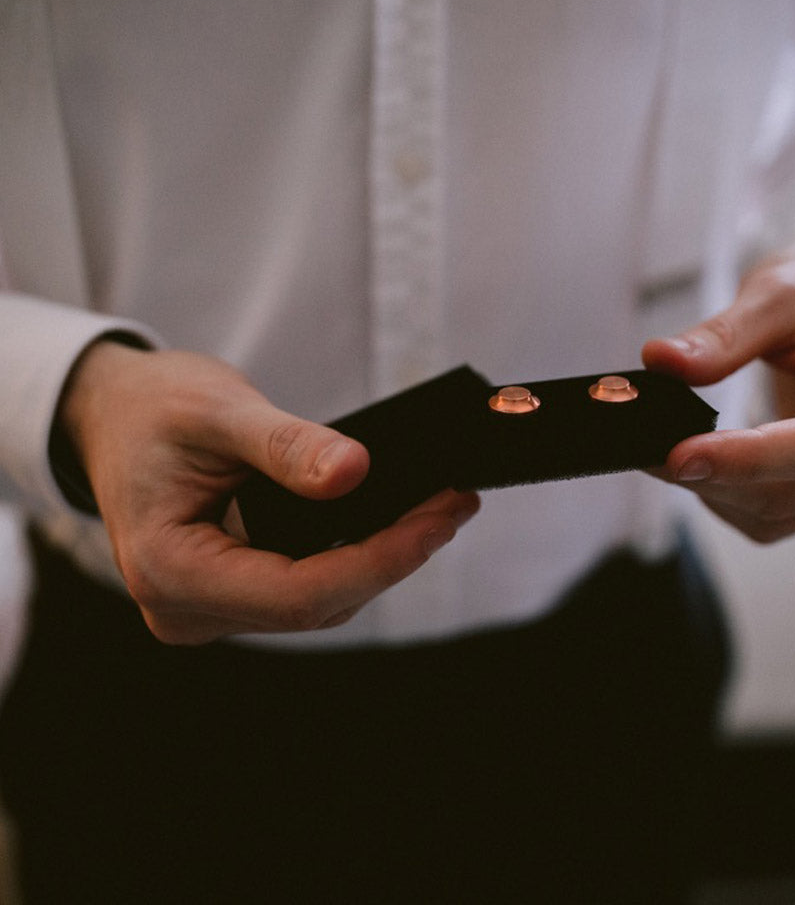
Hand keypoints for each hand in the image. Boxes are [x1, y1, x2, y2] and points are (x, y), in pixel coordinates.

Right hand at [58, 342, 478, 642]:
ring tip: (440, 507)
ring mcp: (211, 605)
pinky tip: (398, 519)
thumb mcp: (217, 411)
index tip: (439, 520)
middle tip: (456, 505)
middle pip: (316, 604)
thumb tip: (355, 472)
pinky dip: (355, 554)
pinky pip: (306, 585)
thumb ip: (284, 445)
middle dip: (394, 557)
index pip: (296, 594)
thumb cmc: (151, 409)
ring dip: (383, 558)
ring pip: (318, 602)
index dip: (379, 561)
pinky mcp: (234, 589)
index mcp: (169, 571)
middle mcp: (188, 608)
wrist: (114, 414)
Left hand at [642, 227, 794, 541]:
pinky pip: (770, 516)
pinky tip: (694, 461)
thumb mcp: (779, 292)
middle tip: (642, 444)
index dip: (745, 459)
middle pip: (790, 490)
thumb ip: (724, 334)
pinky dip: (722, 494)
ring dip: (708, 489)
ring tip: (659, 447)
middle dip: (710, 474)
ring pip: (773, 513)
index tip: (677, 456)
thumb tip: (661, 362)